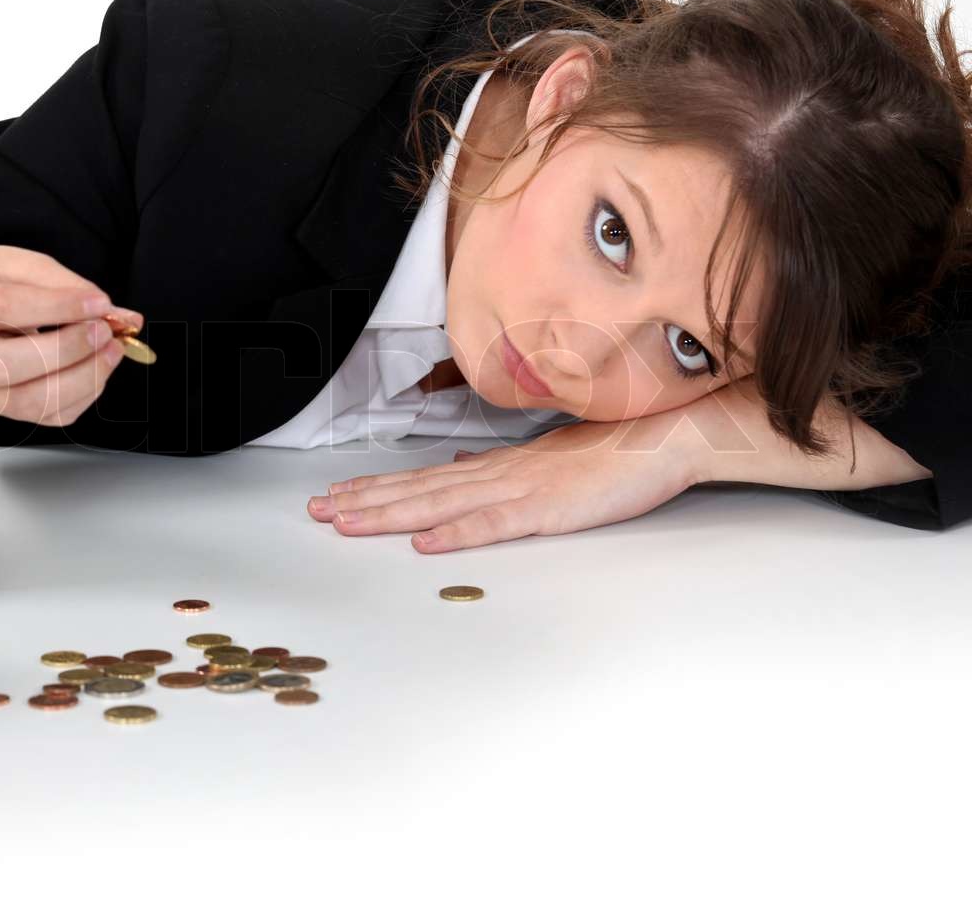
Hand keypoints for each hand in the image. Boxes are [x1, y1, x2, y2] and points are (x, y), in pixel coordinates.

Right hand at [0, 245, 141, 426]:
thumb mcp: (8, 265)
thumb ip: (57, 282)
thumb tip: (107, 308)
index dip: (55, 306)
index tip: (98, 303)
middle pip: (5, 365)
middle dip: (67, 349)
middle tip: (105, 331)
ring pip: (26, 402)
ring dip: (81, 379)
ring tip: (111, 351)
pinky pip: (43, 416)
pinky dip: (81, 396)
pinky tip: (96, 370)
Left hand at [305, 417, 703, 552]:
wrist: (662, 437)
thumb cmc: (611, 451)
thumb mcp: (545, 458)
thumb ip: (500, 467)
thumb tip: (461, 463)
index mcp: (497, 467)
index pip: (424, 479)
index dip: (377, 489)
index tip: (337, 497)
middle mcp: (497, 474)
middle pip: (418, 490)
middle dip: (364, 502)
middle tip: (316, 512)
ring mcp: (520, 490)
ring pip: (441, 504)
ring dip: (390, 514)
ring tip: (346, 522)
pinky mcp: (548, 510)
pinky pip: (494, 525)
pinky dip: (457, 534)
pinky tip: (426, 542)